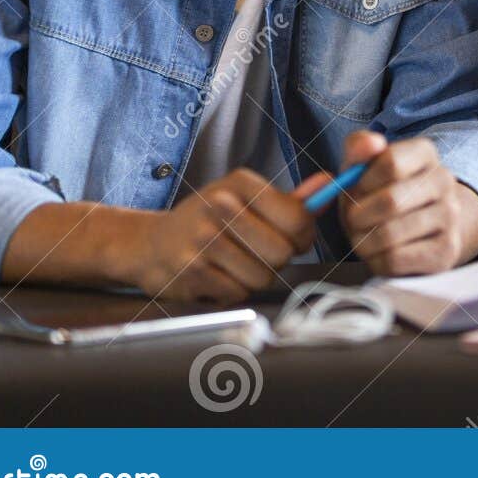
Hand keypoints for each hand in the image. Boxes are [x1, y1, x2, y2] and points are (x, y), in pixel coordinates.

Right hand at [128, 169, 314, 302]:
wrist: (148, 244)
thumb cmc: (207, 220)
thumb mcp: (245, 199)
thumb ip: (290, 200)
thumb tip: (329, 184)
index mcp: (240, 184)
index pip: (298, 217)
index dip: (302, 235)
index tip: (291, 237)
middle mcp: (219, 206)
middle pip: (282, 252)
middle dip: (277, 259)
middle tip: (259, 253)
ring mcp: (203, 240)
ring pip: (263, 276)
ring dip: (255, 277)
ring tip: (236, 263)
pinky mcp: (191, 272)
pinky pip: (238, 293)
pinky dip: (233, 290)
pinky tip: (217, 275)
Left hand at [335, 130, 477, 275]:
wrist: (416, 229)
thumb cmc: (378, 193)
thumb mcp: (362, 168)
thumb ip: (358, 148)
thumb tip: (371, 143)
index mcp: (425, 152)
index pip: (391, 164)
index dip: (363, 182)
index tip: (356, 190)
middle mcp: (444, 180)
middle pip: (391, 201)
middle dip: (359, 216)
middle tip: (353, 220)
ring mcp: (450, 216)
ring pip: (391, 234)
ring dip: (363, 241)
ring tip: (363, 237)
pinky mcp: (447, 251)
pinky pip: (396, 260)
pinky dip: (376, 260)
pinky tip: (379, 253)